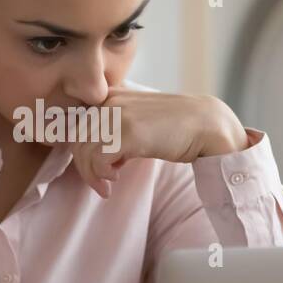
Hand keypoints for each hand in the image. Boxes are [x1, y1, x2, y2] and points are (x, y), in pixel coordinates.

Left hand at [70, 89, 248, 198]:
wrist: (207, 125)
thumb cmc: (174, 128)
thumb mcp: (138, 122)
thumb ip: (115, 131)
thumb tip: (96, 157)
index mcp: (110, 96)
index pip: (76, 124)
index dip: (79, 150)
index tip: (93, 168)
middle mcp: (110, 101)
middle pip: (76, 140)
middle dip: (84, 167)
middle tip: (101, 185)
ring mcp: (118, 115)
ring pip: (84, 151)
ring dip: (92, 175)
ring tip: (108, 186)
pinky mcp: (128, 133)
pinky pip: (97, 159)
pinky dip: (102, 174)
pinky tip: (116, 177)